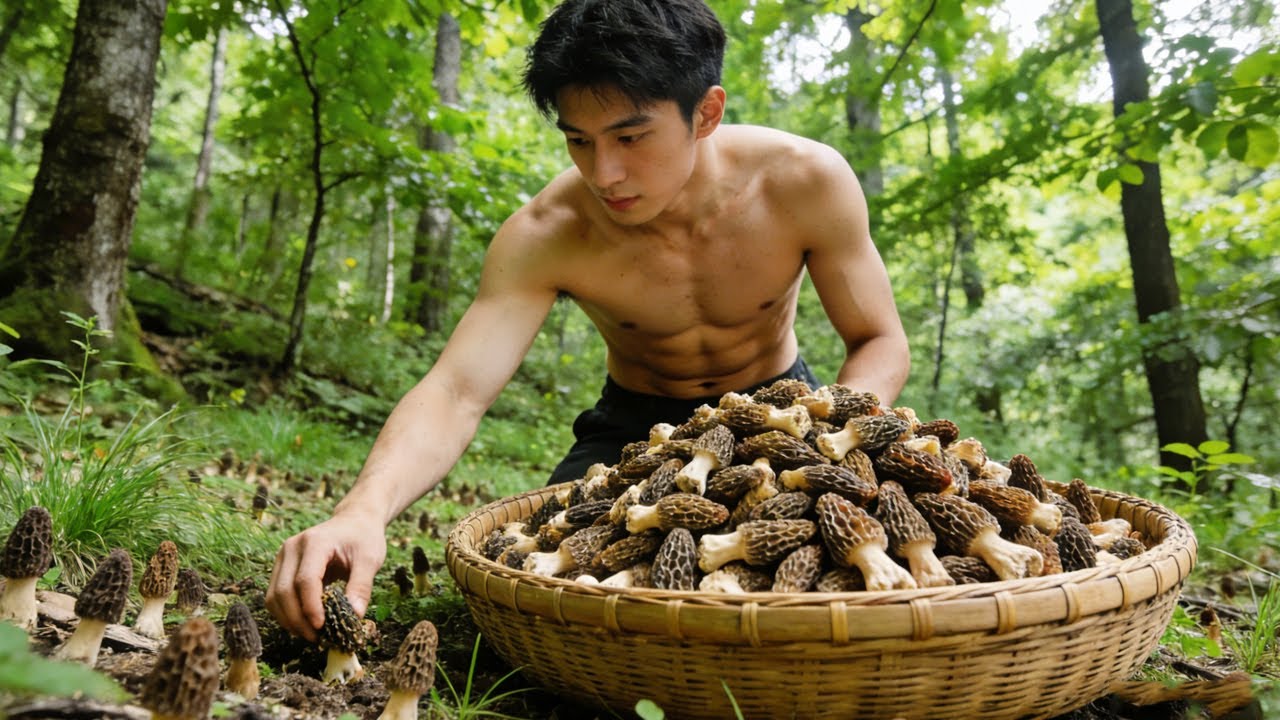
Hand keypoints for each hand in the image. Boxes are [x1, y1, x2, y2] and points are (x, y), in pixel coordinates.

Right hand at [266, 512, 385, 641]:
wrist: (353, 522)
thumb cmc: (363, 539)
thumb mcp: (370, 559)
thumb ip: (362, 586)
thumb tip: (354, 617)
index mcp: (315, 541)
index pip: (305, 580)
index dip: (311, 607)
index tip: (322, 627)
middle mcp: (292, 548)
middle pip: (284, 591)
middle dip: (298, 620)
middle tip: (317, 638)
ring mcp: (283, 557)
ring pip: (274, 597)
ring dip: (288, 620)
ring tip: (311, 635)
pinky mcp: (281, 567)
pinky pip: (275, 596)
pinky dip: (285, 614)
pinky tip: (304, 624)